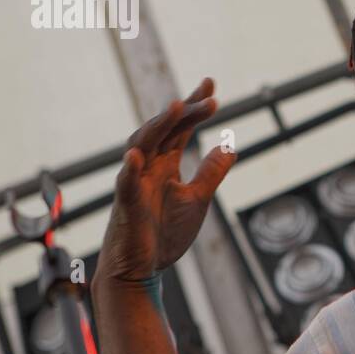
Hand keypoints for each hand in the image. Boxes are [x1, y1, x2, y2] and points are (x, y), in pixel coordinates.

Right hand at [95, 77, 234, 283]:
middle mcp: (148, 168)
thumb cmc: (164, 234)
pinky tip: (136, 156)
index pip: (180, 128)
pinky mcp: (125, 206)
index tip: (210, 83)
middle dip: (186, 111)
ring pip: (142, 147)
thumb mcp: (197, 199)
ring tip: (176, 107)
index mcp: (165, 165)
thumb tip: (230, 147)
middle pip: (165, 130)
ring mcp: (135, 184)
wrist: (141, 270)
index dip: (194, 106)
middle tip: (210, 97)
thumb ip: (211, 172)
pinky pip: (125, 185)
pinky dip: (129, 170)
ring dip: (157, 127)